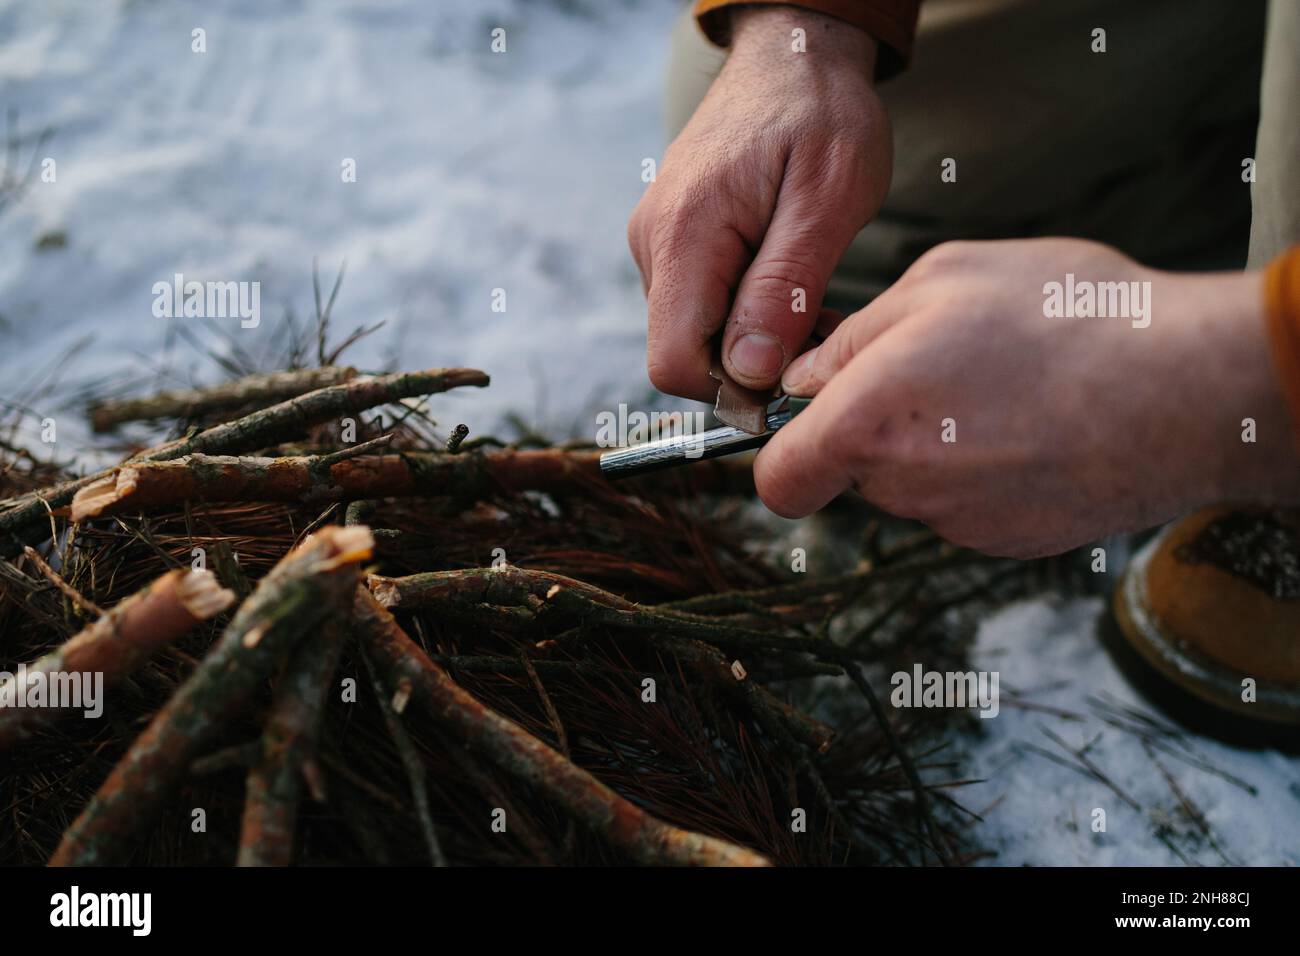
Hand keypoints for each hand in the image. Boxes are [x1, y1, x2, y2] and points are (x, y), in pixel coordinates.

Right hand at [628, 5, 889, 400]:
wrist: (791, 54)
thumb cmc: (820, 114)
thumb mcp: (826, 200)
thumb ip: (784, 289)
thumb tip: (748, 372)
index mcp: (684, 235)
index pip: (674, 362)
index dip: (732, 389)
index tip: (795, 372)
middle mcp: (653, 244)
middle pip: (683, 354)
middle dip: (750, 363)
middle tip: (819, 328)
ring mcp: (656, 243)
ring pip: (693, 334)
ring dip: (752, 337)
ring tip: (809, 295)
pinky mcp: (670, 243)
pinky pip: (698, 305)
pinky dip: (744, 312)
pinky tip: (786, 282)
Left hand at [756, 238, 1299, 556]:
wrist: (1188, 391)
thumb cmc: (1067, 319)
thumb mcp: (943, 279)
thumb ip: (854, 334)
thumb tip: (809, 375)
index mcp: (868, 422)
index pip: (778, 482)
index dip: (780, 451)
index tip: (803, 417)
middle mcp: (905, 489)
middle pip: (848, 472)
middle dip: (867, 426)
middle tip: (928, 368)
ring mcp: (959, 524)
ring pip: (908, 486)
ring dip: (928, 442)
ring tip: (994, 386)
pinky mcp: (1008, 542)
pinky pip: (963, 504)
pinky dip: (979, 469)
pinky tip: (1029, 422)